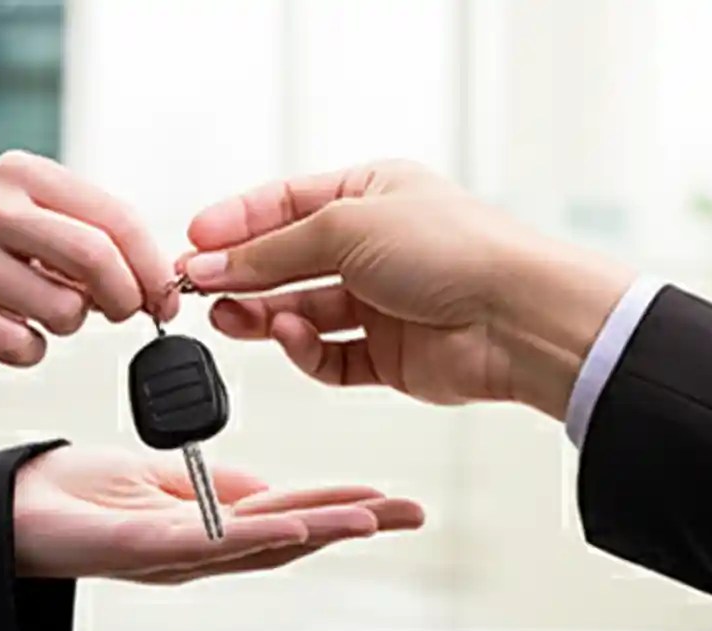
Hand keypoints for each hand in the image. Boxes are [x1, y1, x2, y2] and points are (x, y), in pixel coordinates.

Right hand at [0, 150, 177, 378]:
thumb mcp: (19, 225)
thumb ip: (83, 239)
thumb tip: (155, 278)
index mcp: (17, 175)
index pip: (114, 216)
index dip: (151, 264)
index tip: (164, 295)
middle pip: (96, 257)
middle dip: (126, 298)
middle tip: (123, 314)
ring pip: (64, 309)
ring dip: (68, 327)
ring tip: (37, 315)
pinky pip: (22, 345)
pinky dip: (28, 351)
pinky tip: (2, 334)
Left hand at [12, 446, 424, 583]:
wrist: (7, 508)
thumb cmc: (76, 494)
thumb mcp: (160, 476)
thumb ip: (214, 485)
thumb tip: (269, 491)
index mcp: (208, 525)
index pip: (288, 516)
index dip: (341, 508)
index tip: (389, 499)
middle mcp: (199, 548)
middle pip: (290, 538)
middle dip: (352, 525)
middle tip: (409, 514)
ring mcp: (172, 553)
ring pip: (260, 546)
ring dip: (321, 531)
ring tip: (371, 519)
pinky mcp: (138, 550)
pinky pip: (206, 542)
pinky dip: (256, 535)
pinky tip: (296, 527)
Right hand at [180, 160, 634, 417]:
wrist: (516, 318)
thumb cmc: (457, 251)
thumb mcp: (346, 228)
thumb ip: (272, 251)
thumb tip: (216, 261)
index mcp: (372, 194)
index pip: (286, 203)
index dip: (237, 222)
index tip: (194, 241)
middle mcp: (376, 247)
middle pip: (288, 260)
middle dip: (242, 273)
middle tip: (198, 286)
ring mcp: (382, 303)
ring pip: (302, 311)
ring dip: (263, 314)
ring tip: (230, 317)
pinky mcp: (389, 356)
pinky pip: (329, 356)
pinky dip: (304, 350)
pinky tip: (290, 337)